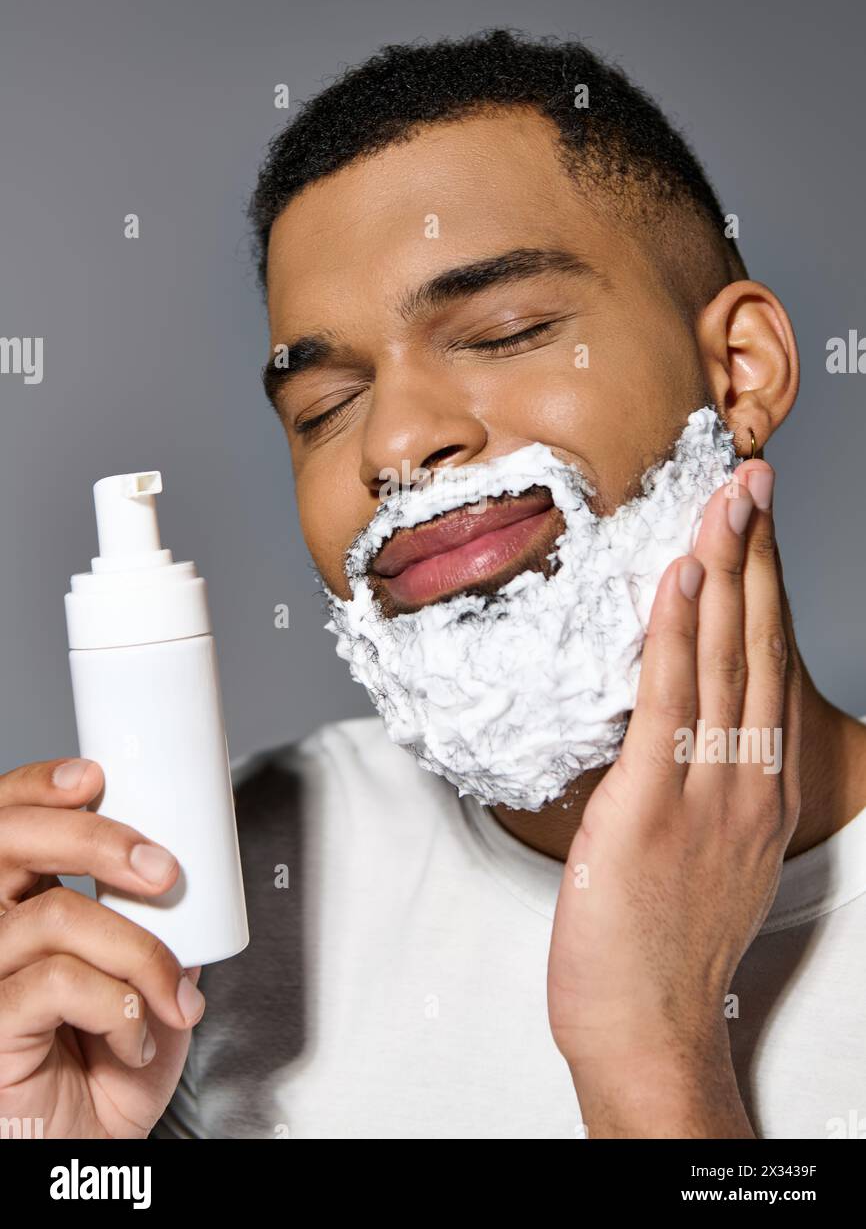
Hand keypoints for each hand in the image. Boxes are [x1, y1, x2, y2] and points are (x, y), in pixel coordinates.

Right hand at [0, 757, 204, 1137]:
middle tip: (162, 871)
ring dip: (138, 949)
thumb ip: (153, 924)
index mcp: (14, 904)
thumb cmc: (109, 1067)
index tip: (96, 778)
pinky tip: (133, 1036)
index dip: (37, 786)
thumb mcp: (145, 980)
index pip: (4, 822)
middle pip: (9, 843)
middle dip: (94, 838)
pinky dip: (116, 1001)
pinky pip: (57, 980)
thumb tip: (181, 878)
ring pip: (57, 914)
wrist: (92, 1152)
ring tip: (171, 996)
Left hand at [547, 459, 800, 1135]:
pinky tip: (680, 578)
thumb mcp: (698, 857)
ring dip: (724, 569)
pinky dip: (678, 632)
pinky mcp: (653, 803)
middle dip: (755, 554)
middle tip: (753, 479)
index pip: (766, 669)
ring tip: (727, 499)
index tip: (756, 530)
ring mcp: (707, 790)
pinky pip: (670, 700)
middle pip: (757, 646)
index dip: (764, 592)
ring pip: (724, 658)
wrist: (647, 1032)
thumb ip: (692, 787)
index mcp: (758, 790)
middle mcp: (748, 780)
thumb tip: (660, 730)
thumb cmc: (660, 951)